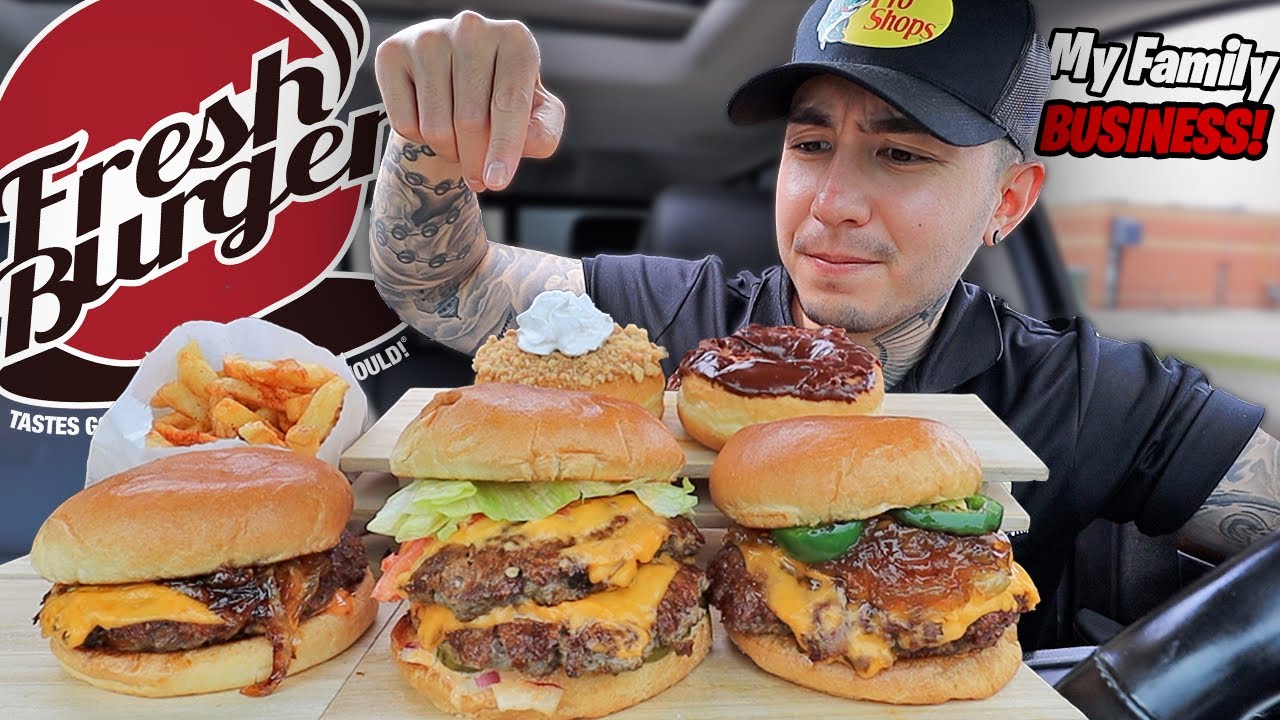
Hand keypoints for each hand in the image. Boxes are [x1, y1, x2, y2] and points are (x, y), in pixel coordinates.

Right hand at [375, 11, 564, 191]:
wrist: (454, 73)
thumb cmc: (501, 96)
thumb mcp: (535, 113)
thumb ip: (543, 131)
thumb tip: (530, 143)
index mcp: (515, 39)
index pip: (509, 103)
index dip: (504, 149)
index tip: (497, 182)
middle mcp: (472, 29)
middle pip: (470, 120)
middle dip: (475, 160)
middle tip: (479, 176)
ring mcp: (429, 37)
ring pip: (435, 127)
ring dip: (449, 152)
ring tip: (458, 142)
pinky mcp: (393, 53)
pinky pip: (405, 123)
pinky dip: (419, 140)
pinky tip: (431, 120)